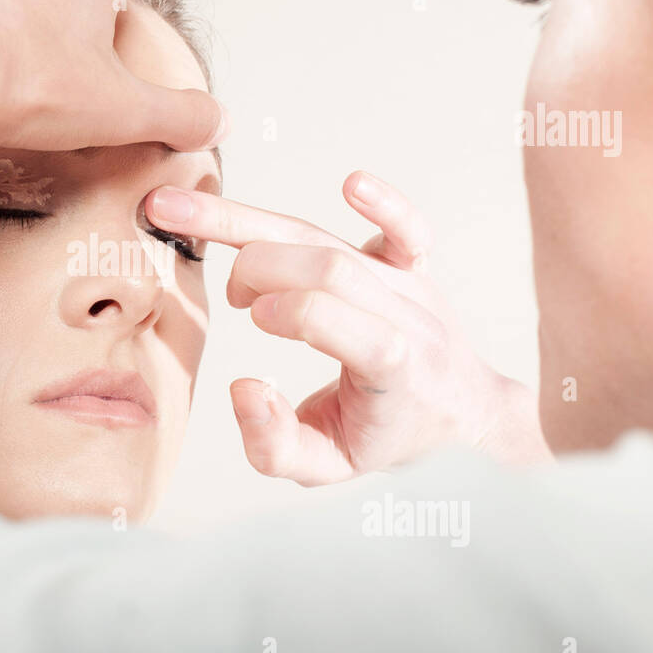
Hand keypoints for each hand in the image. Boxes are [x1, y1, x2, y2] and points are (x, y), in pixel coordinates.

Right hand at [144, 171, 552, 483]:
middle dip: (259, 265)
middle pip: (330, 268)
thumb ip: (275, 446)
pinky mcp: (411, 263)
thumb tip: (243, 389)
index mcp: (393, 373)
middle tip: (227, 293)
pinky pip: (405, 226)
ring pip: (333, 240)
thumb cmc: (388, 439)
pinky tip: (352, 183)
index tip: (249, 318)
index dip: (293, 313)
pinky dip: (383, 201)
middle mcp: (407, 319)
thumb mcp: (328, 468)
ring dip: (257, 225)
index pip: (342, 324)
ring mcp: (410, 286)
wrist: (462, 413)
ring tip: (190, 215)